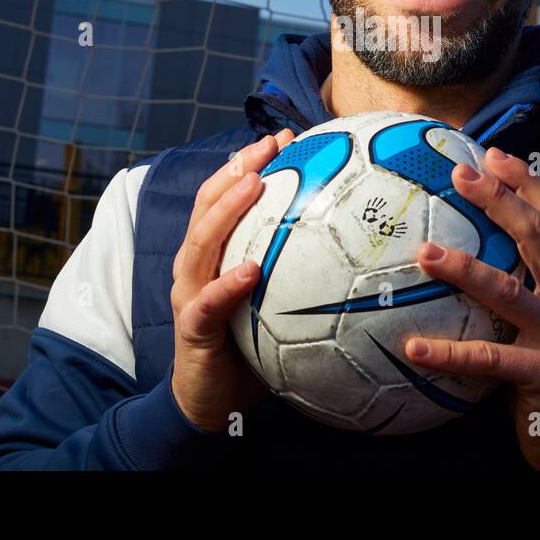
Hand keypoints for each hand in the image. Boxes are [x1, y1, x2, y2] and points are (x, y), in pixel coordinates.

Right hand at [169, 128, 295, 431]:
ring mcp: (190, 295)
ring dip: (227, 211)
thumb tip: (349, 239)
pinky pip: (209, 302)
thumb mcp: (274, 299)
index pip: (224, 197)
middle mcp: (196, 267)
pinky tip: (251, 269)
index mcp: (213, 255)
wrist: (213, 402)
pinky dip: (227, 283)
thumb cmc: (249, 346)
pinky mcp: (193, 329)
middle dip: (236, 170)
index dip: (247, 163)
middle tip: (269, 145)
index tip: (282, 137)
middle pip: (208, 206)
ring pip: (200, 243)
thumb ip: (295, 267)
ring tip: (255, 186)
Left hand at [405, 146, 539, 469]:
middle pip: (537, 235)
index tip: (487, 154)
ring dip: (463, 267)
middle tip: (457, 176)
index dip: (524, 180)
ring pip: (509, 291)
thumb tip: (464, 237)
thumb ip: (522, 276)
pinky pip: (490, 358)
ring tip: (423, 252)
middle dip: (498, 200)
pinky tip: (411, 347)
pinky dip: (448, 352)